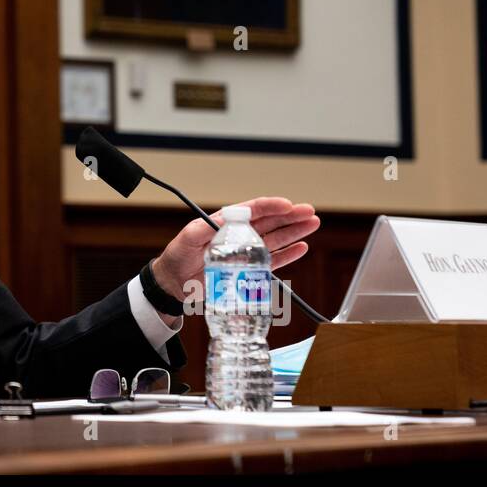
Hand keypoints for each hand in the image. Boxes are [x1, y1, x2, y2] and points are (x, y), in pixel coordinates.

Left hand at [150, 197, 318, 314]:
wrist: (175, 282)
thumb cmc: (178, 256)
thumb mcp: (188, 238)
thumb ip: (204, 229)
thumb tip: (224, 219)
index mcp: (225, 222)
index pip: (253, 210)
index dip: (271, 206)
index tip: (288, 204)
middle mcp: (239, 234)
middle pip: (270, 222)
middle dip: (290, 216)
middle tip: (310, 212)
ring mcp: (245, 251)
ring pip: (275, 238)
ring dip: (294, 232)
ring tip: (312, 224)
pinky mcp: (248, 269)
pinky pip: (272, 260)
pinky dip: (287, 254)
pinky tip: (301, 247)